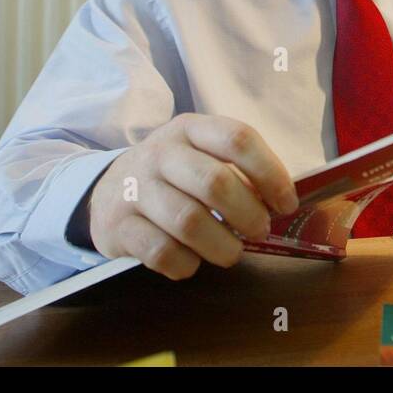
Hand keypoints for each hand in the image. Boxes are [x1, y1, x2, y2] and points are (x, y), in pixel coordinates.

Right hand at [88, 114, 298, 280]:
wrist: (106, 191)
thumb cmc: (172, 176)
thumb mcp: (201, 156)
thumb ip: (238, 171)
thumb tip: (281, 203)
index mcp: (190, 129)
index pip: (238, 139)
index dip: (271, 173)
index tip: (287, 203)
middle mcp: (160, 153)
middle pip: (215, 182)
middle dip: (249, 214)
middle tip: (260, 231)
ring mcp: (135, 189)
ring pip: (189, 222)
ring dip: (222, 246)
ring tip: (232, 252)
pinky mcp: (117, 226)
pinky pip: (162, 252)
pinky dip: (186, 264)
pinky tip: (193, 261)